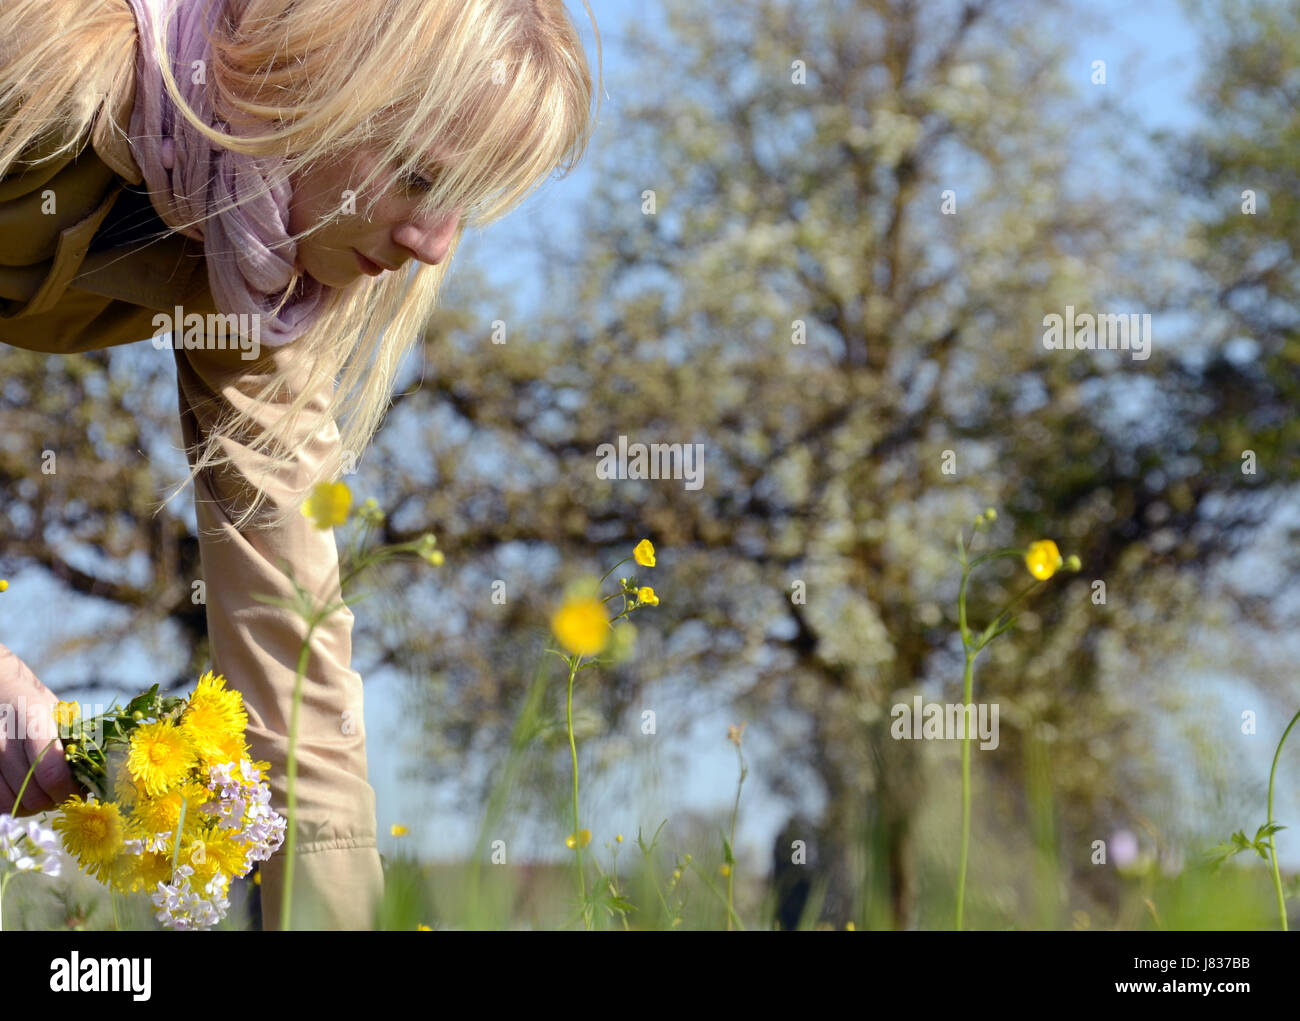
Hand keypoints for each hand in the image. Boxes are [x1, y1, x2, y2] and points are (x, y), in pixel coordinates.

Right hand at [0, 642, 78, 813]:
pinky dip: (11, 804)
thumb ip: (75, 740)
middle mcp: (3, 737)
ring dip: (31, 806)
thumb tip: (98, 777)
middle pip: (33, 795)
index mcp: (32, 719)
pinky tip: (21, 792)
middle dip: (53, 800)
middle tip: (61, 793)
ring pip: (12, 803)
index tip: (79, 792)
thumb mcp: (58, 713)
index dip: (69, 792)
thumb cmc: (33, 705)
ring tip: (41, 792)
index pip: (52, 774)